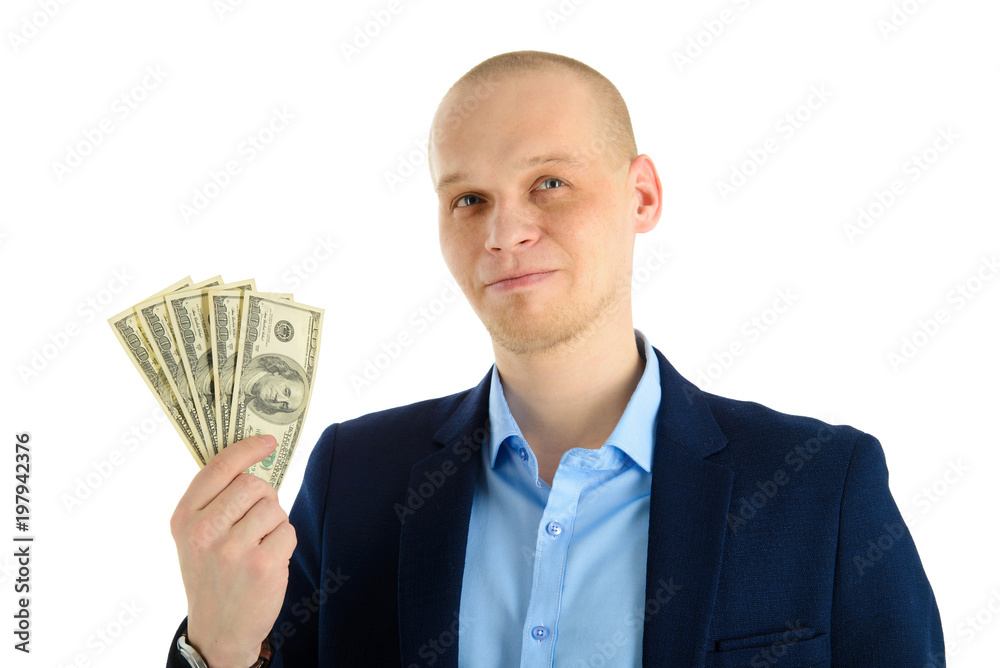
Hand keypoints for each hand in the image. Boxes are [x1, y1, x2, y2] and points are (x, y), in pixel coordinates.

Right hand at [170, 435, 296, 667]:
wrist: (218, 630)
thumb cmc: (212, 574)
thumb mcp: (195, 536)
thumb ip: (215, 500)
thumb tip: (252, 459)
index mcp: (184, 517)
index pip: (219, 466)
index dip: (247, 448)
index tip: (267, 441)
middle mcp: (204, 531)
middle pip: (253, 484)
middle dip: (263, 497)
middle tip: (255, 520)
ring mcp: (233, 549)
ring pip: (274, 507)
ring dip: (274, 523)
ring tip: (258, 545)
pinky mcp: (262, 564)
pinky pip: (288, 531)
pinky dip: (284, 543)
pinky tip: (267, 561)